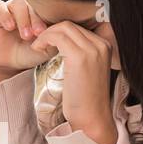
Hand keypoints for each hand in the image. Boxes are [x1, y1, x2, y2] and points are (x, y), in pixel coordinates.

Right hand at [0, 0, 50, 83]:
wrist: (11, 64)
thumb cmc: (30, 54)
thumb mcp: (47, 49)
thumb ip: (55, 37)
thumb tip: (62, 27)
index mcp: (41, 12)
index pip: (46, 8)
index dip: (47, 17)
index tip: (45, 32)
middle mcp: (27, 7)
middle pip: (32, 4)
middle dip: (35, 19)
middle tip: (37, 33)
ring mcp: (11, 8)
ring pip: (18, 3)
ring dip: (23, 19)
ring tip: (25, 35)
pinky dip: (5, 15)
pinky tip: (9, 27)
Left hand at [31, 22, 117, 143]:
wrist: (91, 118)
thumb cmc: (85, 100)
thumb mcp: (87, 72)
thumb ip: (80, 55)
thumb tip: (61, 45)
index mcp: (105, 46)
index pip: (78, 28)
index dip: (59, 32)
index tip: (48, 43)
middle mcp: (101, 45)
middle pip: (70, 25)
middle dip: (50, 31)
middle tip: (39, 44)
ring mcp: (92, 50)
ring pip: (63, 28)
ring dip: (46, 35)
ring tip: (38, 47)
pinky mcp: (79, 57)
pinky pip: (57, 37)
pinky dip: (44, 40)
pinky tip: (38, 50)